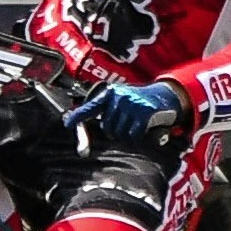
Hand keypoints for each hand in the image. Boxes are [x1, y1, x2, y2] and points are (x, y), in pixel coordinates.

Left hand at [66, 74, 190, 153]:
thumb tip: (75, 122)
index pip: (91, 106)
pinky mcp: (145, 113)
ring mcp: (133, 104)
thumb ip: (100, 110)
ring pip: (120, 133)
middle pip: (108, 127)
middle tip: (123, 125)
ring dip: (126, 134)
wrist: (162, 95)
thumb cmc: (135, 101)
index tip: (68, 123)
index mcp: (110, 93)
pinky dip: (136, 137)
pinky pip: (133, 135)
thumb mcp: (118, 100)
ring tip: (133, 125)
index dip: (79, 115)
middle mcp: (120, 97)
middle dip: (113, 131)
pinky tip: (141, 130)